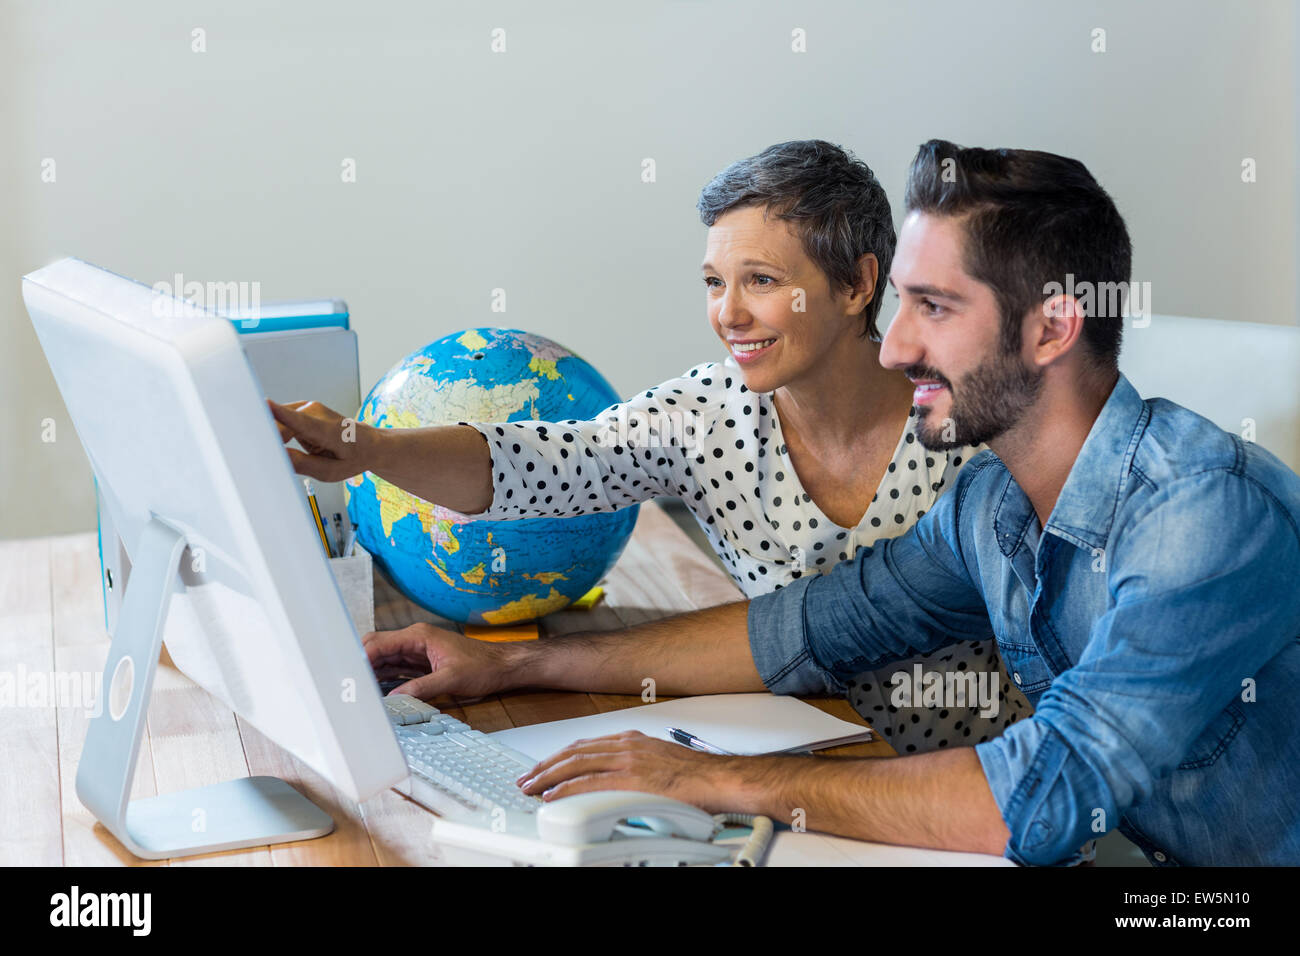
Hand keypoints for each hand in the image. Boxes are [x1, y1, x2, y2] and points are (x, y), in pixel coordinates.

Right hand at [267, 398, 377, 482]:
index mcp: (329, 430)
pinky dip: (277, 434)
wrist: (369, 444)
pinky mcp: (300, 408)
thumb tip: (278, 457)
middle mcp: (316, 412)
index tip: (263, 405)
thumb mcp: (331, 471)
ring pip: (277, 421)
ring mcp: (308, 407)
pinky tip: (287, 445)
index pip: (301, 421)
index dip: (281, 414)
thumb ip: (303, 465)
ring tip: (288, 452)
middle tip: (268, 460)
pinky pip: (280, 420)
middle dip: (269, 441)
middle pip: (281, 424)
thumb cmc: (352, 458)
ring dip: (273, 438)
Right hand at [362, 622, 521, 699]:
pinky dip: (385, 679)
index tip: (346, 672)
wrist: (502, 666)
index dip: (360, 657)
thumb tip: (395, 697)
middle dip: (360, 664)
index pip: (379, 643)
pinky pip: (396, 669)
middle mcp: (414, 640)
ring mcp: (417, 652)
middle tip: (346, 682)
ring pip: (385, 660)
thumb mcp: (451, 679)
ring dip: (371, 673)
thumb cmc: (482, 667)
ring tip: (356, 690)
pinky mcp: (422, 663)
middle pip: (377, 648)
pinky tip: (376, 691)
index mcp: (418, 636)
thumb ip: (421, 687)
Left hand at [517, 731, 736, 810]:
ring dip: (548, 775)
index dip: (559, 756)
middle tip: (526, 777)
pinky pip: (590, 782)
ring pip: (576, 764)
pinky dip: (567, 788)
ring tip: (531, 787)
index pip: (585, 745)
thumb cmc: (696, 776)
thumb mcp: (659, 761)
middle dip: (546, 765)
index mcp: (632, 740)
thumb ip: (636, 765)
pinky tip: (553, 795)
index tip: (544, 766)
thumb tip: (619, 779)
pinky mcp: (631, 779)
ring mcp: (628, 760)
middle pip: (574, 751)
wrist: (718, 779)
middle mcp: (627, 745)